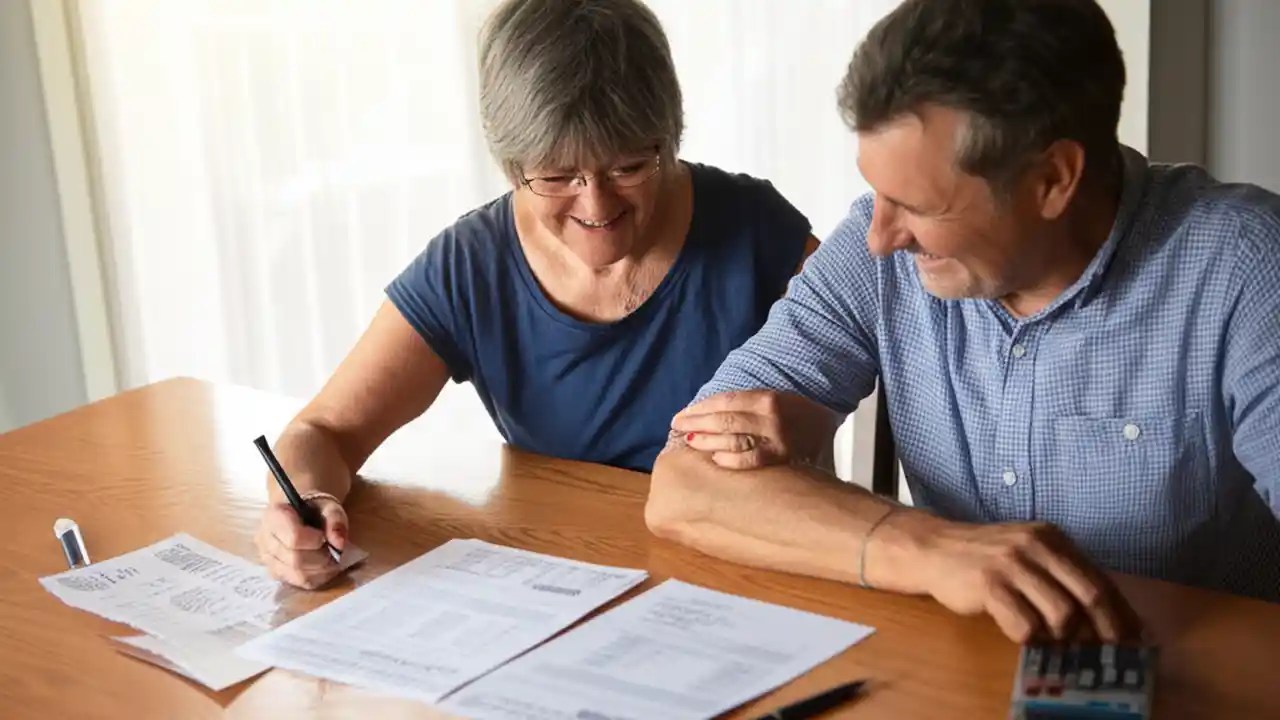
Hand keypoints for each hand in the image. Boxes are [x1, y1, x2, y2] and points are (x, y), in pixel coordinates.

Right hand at [255, 496, 347, 588]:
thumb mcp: (328, 506)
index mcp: (274, 515)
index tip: (325, 537)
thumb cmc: (313, 509)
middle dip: (321, 558)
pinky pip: (297, 582)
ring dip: (320, 570)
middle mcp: (264, 538)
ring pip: (296, 574)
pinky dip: (315, 577)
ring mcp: (267, 558)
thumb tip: (339, 544)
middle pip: (295, 559)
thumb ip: (335, 520)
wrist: (299, 514)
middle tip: (333, 551)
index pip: (293, 538)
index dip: (315, 541)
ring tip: (330, 558)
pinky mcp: (274, 572)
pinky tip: (323, 567)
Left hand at [670, 390, 837, 469]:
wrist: (828, 426)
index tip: (682, 414)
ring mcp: (776, 439)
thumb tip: (704, 416)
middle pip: (722, 420)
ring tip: (689, 441)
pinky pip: (749, 460)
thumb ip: (742, 407)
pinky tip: (715, 459)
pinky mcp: (782, 459)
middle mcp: (769, 417)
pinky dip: (730, 459)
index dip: (698, 408)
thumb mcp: (771, 400)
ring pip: (732, 439)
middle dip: (695, 423)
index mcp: (765, 398)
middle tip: (677, 426)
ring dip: (706, 440)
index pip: (723, 401)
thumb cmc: (793, 414)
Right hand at [912, 519, 1141, 642]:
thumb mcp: (1027, 552)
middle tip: (1108, 652)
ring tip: (1050, 640)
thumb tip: (1104, 611)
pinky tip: (1018, 631)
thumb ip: (1059, 573)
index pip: (1099, 578)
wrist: (934, 548)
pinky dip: (1028, 637)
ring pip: (1061, 614)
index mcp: (1052, 538)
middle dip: (1106, 629)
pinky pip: (1024, 625)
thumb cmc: (984, 556)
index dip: (1121, 611)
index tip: (1134, 637)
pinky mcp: (990, 586)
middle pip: (1090, 594)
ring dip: (1061, 636)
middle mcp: (1036, 546)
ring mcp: (1013, 565)